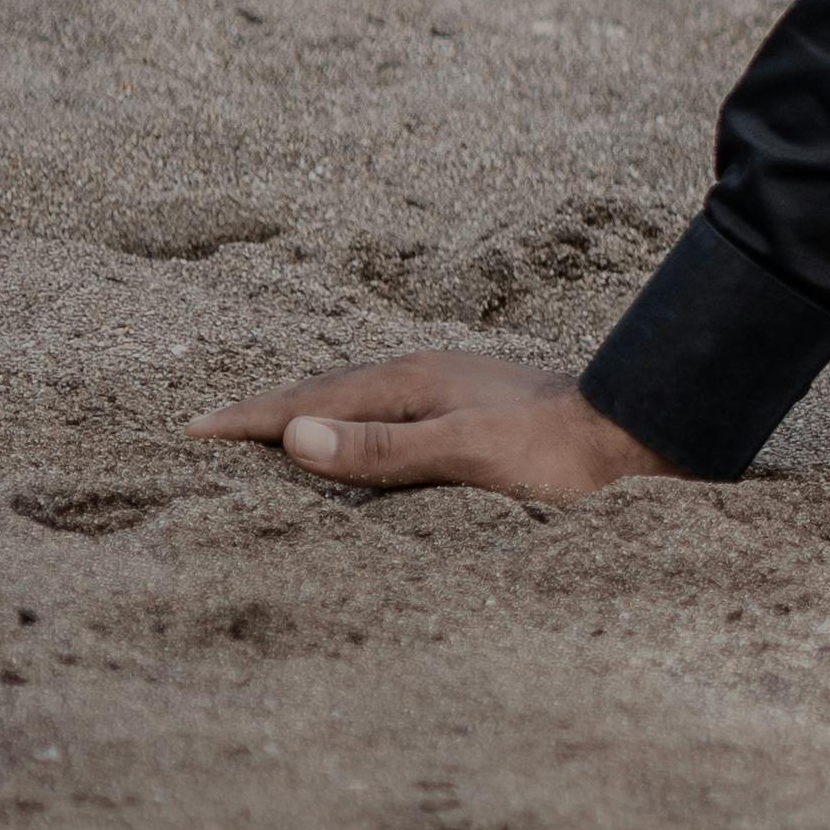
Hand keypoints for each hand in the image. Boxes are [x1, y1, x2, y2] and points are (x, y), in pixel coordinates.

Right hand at [191, 348, 669, 507]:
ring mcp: (449, 390)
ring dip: (305, 415)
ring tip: (265, 433)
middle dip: (264, 411)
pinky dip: (347, 425)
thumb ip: (384, 450)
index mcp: (412, 382)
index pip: (308, 402)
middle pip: (324, 393)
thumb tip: (296, 437)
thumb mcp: (466, 453)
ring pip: (355, 400)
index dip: (248, 420)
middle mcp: (425, 377)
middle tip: (207, 428)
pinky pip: (384, 414)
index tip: (189, 431)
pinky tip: (355, 442)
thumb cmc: (560, 453)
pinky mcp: (470, 409)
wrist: (640, 434)